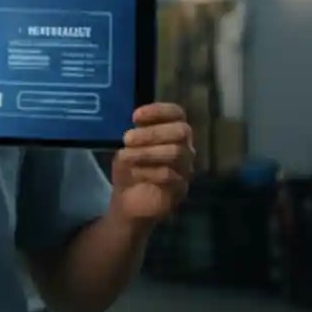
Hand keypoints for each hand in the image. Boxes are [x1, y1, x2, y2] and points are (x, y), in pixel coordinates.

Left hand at [109, 103, 194, 228]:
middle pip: (181, 131)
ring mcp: (185, 168)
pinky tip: (133, 173)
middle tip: (127, 138)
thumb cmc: (130, 168)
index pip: (177, 113)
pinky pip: (170, 175)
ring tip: (125, 156)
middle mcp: (184, 147)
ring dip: (147, 152)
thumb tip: (131, 119)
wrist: (129, 201)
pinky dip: (147, 172)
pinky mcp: (181, 188)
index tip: (135, 117)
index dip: (159, 111)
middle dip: (152, 133)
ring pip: (176, 152)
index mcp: (172, 132)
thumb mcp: (127, 147)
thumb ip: (134, 132)